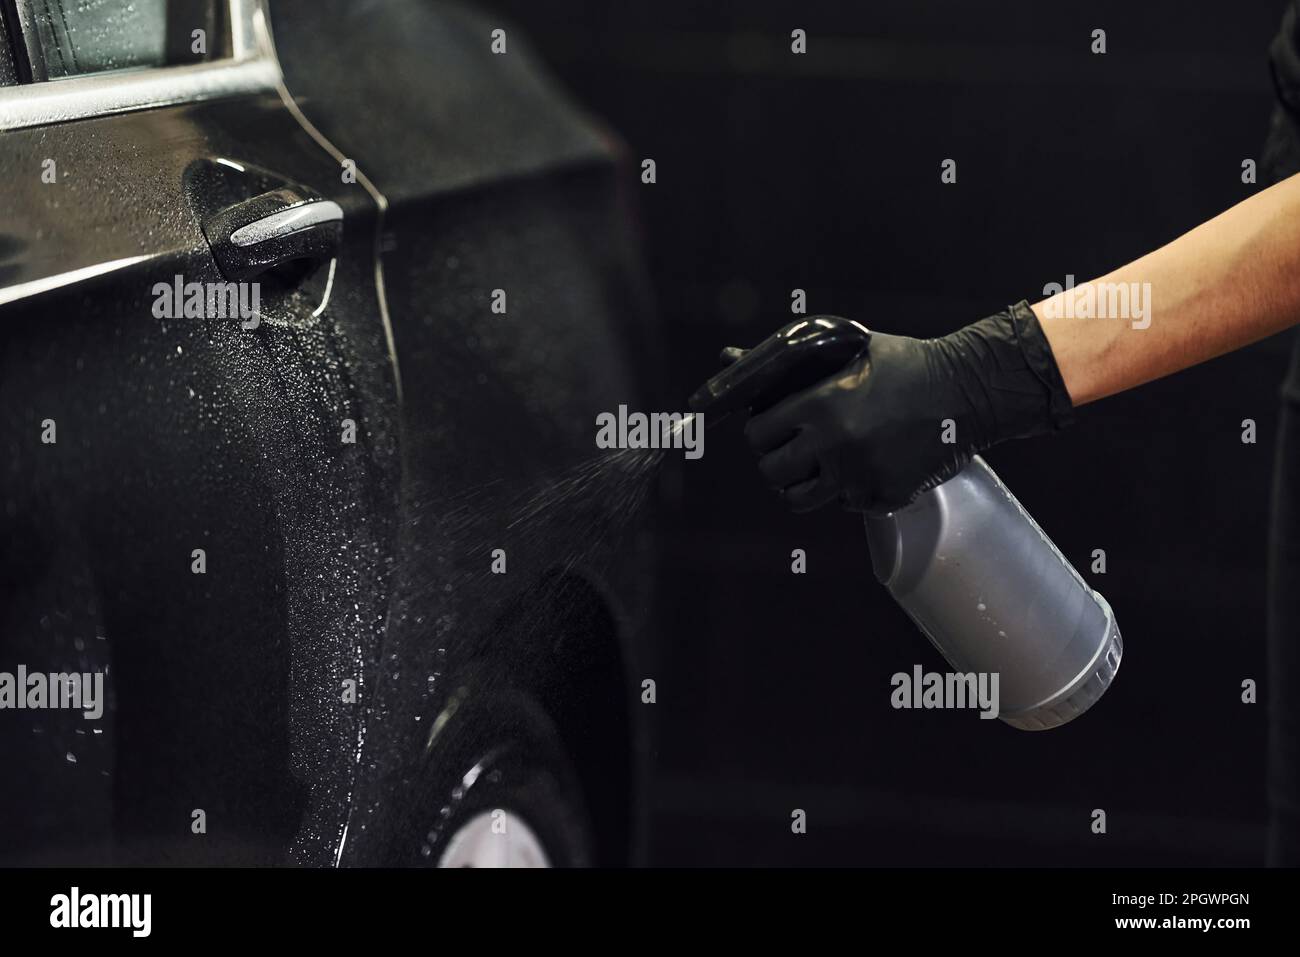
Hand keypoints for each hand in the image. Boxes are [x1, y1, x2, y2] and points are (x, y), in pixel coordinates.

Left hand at [731, 302, 1074, 512]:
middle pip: (772, 473)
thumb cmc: (905, 363)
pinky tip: (865, 467)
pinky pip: (847, 505)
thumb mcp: (846, 350)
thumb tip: (727, 358)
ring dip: (804, 485)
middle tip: (793, 451)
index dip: (761, 434)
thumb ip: (788, 363)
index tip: (772, 430)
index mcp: (819, 407)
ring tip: (819, 467)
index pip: (758, 437)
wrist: (969, 389)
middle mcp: (834, 446)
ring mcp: (859, 476)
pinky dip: (850, 492)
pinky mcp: (884, 496)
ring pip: (800, 500)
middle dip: (777, 462)